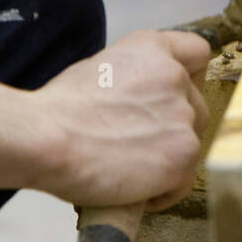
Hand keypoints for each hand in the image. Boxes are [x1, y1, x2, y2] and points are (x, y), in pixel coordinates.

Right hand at [28, 30, 211, 210]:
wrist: (45, 139)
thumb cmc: (58, 111)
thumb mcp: (98, 69)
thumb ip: (135, 78)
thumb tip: (142, 101)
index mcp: (153, 49)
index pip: (196, 53)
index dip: (188, 77)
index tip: (173, 97)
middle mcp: (174, 77)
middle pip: (196, 106)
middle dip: (172, 127)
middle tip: (135, 144)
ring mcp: (182, 116)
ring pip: (190, 144)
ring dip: (165, 159)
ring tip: (126, 170)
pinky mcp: (182, 155)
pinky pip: (184, 180)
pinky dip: (162, 191)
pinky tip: (132, 190)